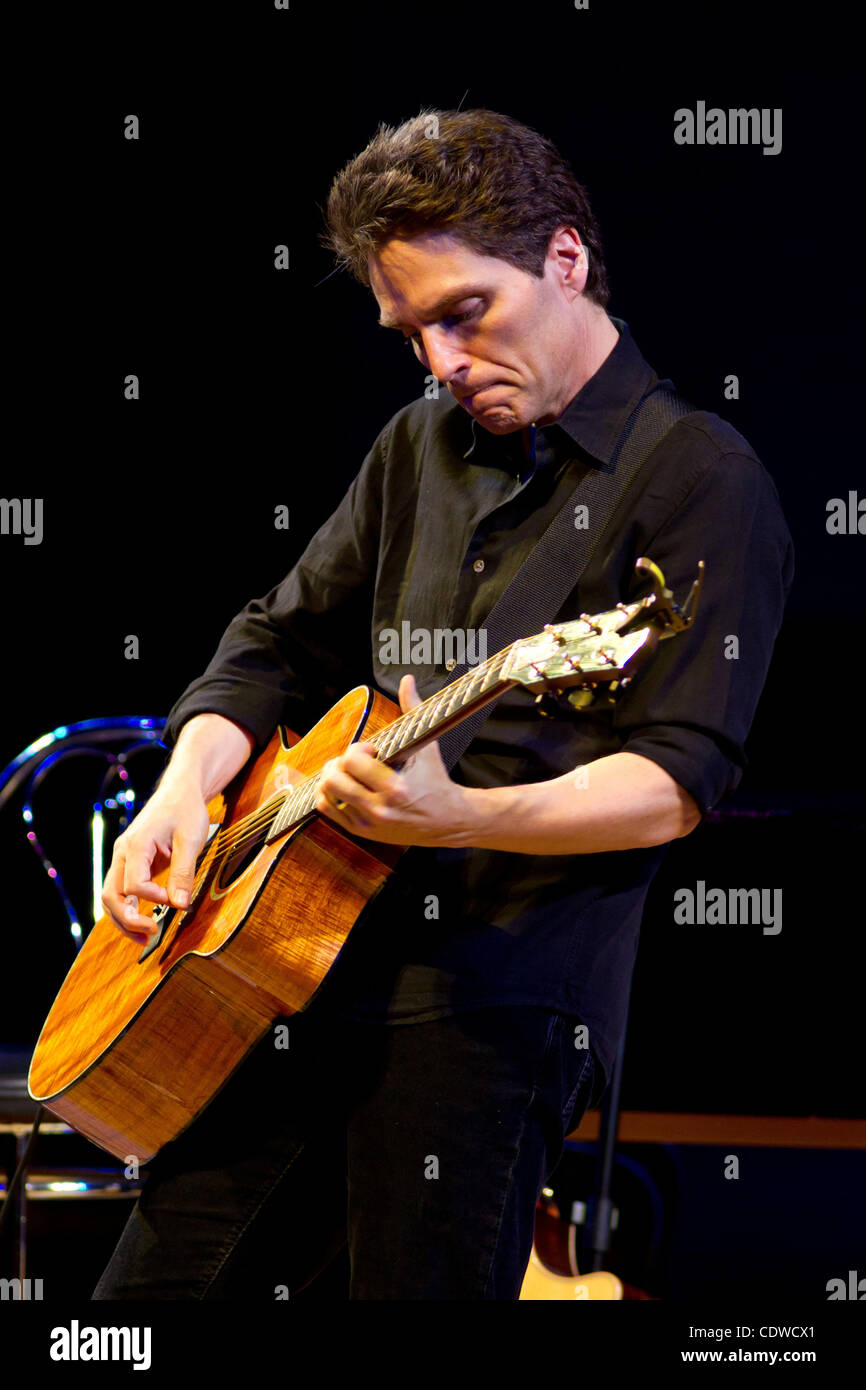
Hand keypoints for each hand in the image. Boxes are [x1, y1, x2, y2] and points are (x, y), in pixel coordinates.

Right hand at [101, 785, 210, 944]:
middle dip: (127, 920)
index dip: (153, 898)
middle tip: (151, 933)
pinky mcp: (129, 863)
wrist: (179, 792)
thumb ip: (183, 872)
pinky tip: (142, 923)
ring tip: (145, 939)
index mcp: (136, 845)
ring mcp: (122, 858)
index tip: (174, 899)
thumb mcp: (191, 840)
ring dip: (124, 920)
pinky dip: (128, 909)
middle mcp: (122, 853)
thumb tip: (179, 905)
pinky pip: (120, 891)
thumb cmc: (186, 811)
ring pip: (111, 897)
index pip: (134, 884)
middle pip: (110, 895)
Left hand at [314, 674, 472, 846]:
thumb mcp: (427, 747)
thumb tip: (407, 680)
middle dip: (339, 763)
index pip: (354, 760)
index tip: (371, 750)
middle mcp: (380, 808)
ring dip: (331, 778)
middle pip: (334, 778)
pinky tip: (344, 788)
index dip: (358, 749)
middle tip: (354, 761)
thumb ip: (413, 711)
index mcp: (396, 788)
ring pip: (326, 795)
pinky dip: (329, 796)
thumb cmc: (436, 781)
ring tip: (346, 773)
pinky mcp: (362, 832)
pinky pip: (328, 811)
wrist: (447, 821)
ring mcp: (369, 823)